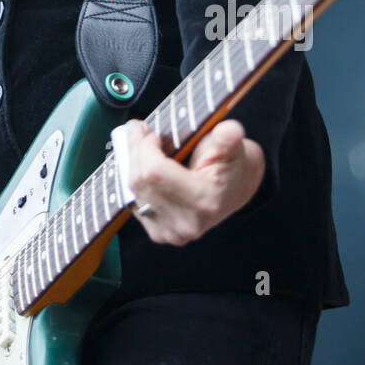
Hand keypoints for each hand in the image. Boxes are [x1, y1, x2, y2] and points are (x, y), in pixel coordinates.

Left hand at [122, 118, 265, 244]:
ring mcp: (171, 233)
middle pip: (140, 181)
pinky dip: (135, 181)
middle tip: (139, 130)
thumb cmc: (230, 166)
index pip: (154, 172)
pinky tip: (143, 167)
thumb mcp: (233, 147)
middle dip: (135, 151)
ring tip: (141, 145)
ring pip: (133, 191)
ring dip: (132, 164)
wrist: (232, 191)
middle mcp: (186, 223)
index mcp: (203, 201)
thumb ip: (229, 137)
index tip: (151, 132)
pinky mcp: (160, 234)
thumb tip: (230, 130)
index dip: (145, 148)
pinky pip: (134, 202)